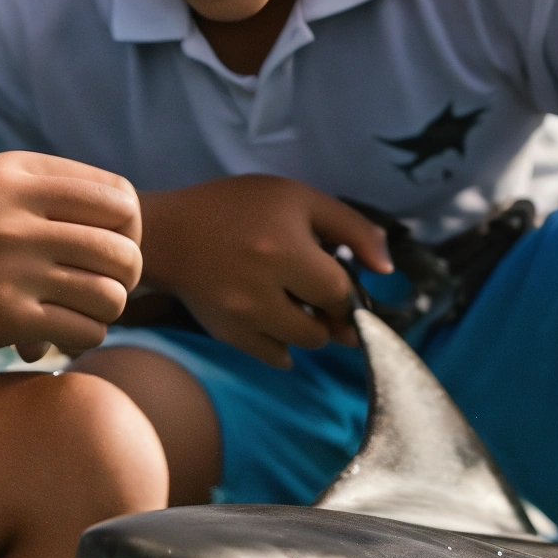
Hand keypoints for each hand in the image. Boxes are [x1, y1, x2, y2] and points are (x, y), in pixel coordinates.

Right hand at [0, 151, 142, 360]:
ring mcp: (10, 264)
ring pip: (111, 294)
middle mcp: (16, 212)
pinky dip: (80, 340)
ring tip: (76, 316)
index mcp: (16, 173)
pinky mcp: (2, 316)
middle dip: (123, 277)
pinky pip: (82, 331)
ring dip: (103, 313)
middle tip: (96, 291)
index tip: (103, 252)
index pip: (119, 198)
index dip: (127, 231)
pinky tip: (55, 341)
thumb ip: (42, 194)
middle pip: (123, 247)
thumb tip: (123, 223)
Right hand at [140, 176, 391, 366]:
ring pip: (303, 344)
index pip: (339, 292)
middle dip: (332, 313)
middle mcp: (262, 289)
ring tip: (295, 301)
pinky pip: (276, 358)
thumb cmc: (237, 209)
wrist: (170, 234)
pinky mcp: (228, 334)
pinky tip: (277, 319)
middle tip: (318, 292)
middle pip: (325, 326)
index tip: (340, 281)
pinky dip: (285, 345)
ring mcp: (243, 317)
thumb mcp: (298, 199)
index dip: (349, 291)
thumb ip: (351, 228)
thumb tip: (387, 269)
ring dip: (311, 328)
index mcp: (283, 249)